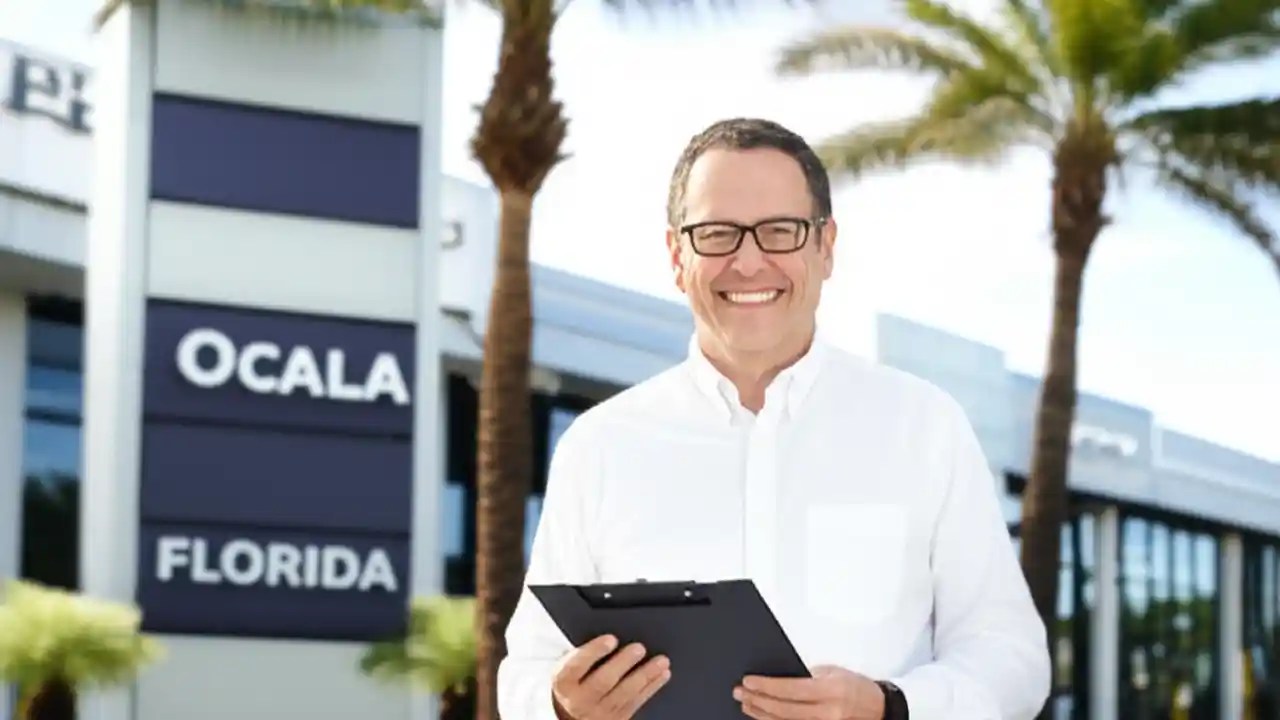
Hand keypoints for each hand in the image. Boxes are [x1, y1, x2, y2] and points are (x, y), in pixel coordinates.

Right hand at [551, 634, 671, 719]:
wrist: (571, 714)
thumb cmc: (573, 682)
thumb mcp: (568, 666)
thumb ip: (583, 653)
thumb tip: (611, 634)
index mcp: (563, 682)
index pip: (575, 666)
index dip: (594, 651)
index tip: (611, 638)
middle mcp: (579, 700)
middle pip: (603, 682)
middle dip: (623, 663)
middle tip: (639, 648)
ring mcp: (598, 713)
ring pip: (624, 694)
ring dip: (645, 676)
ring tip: (660, 661)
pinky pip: (636, 703)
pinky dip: (651, 688)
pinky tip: (662, 675)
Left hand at [734, 665, 884, 719]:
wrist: (881, 710)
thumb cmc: (857, 688)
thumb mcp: (835, 673)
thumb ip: (809, 676)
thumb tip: (779, 678)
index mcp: (831, 691)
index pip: (791, 689)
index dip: (766, 686)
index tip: (748, 681)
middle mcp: (828, 713)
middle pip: (784, 710)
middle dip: (758, 700)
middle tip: (740, 692)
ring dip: (762, 715)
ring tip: (747, 705)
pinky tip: (764, 719)